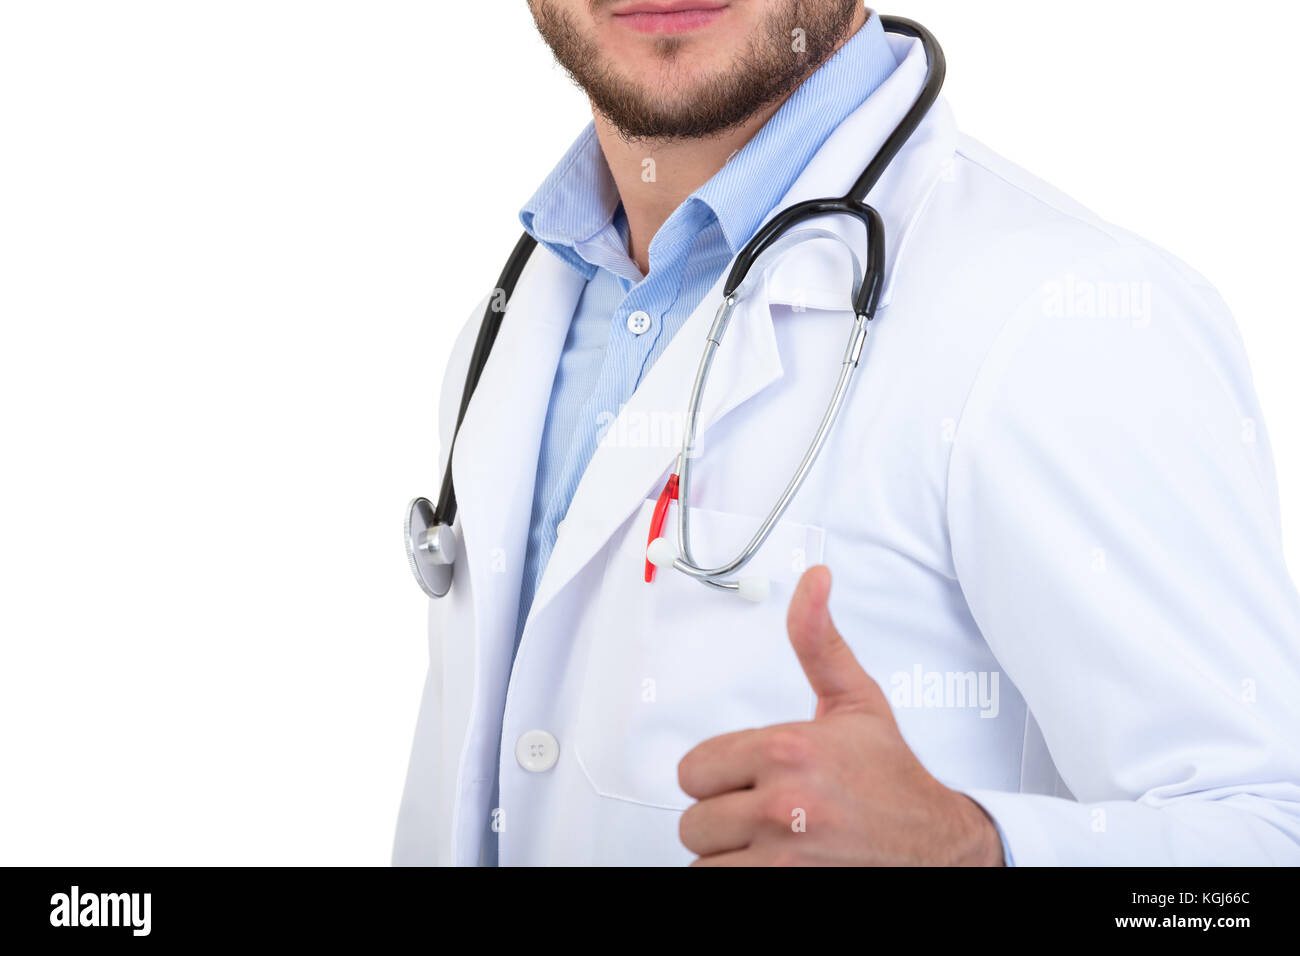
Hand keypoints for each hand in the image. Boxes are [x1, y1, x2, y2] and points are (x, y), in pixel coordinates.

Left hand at [677, 566, 1004, 866]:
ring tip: (768, 839)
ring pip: (703, 860)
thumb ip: (818, 639)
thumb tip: (814, 579)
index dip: (717, 774)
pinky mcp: (787, 888)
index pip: (692, 771)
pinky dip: (738, 876)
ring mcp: (784, 855)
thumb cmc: (891, 776)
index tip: (749, 776)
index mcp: (787, 749)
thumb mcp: (855, 700)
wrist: (936, 842)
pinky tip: (770, 861)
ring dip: (728, 854)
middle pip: (693, 820)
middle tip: (761, 810)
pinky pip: (720, 887)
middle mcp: (782, 804)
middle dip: (722, 816)